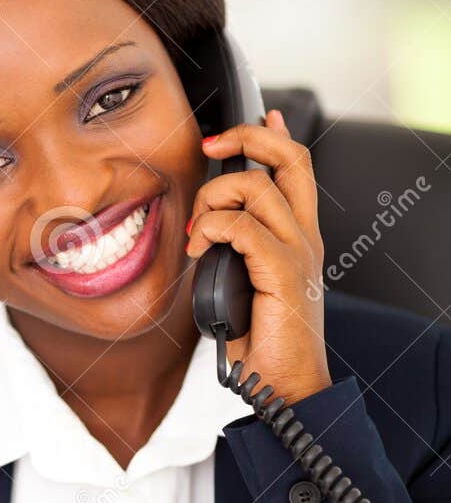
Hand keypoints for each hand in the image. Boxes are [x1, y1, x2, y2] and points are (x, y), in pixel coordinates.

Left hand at [186, 108, 330, 405]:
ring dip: (213, 198)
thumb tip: (203, 227)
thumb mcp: (242, 283)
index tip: (256, 116)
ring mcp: (298, 252)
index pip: (297, 166)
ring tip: (197, 230)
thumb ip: (233, 250)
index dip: (275, 133)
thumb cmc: (261, 343)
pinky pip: (242, 227)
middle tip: (211, 145)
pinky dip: (212, 228)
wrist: (282, 386)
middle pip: (290, 157)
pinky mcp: (283, 272)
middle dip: (247, 136)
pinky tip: (199, 248)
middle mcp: (305, 237)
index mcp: (299, 236)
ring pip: (257, 186)